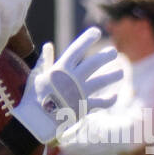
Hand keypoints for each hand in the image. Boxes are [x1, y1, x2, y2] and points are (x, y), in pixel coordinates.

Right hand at [12, 27, 121, 145]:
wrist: (35, 122)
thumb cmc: (33, 98)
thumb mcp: (36, 77)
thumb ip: (44, 61)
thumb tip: (48, 45)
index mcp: (60, 70)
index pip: (77, 49)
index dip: (88, 38)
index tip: (97, 32)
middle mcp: (72, 79)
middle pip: (94, 63)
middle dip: (106, 56)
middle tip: (113, 52)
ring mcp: (79, 93)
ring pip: (102, 81)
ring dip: (113, 76)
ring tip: (120, 72)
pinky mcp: (84, 107)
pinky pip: (102, 102)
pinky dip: (109, 99)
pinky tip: (114, 96)